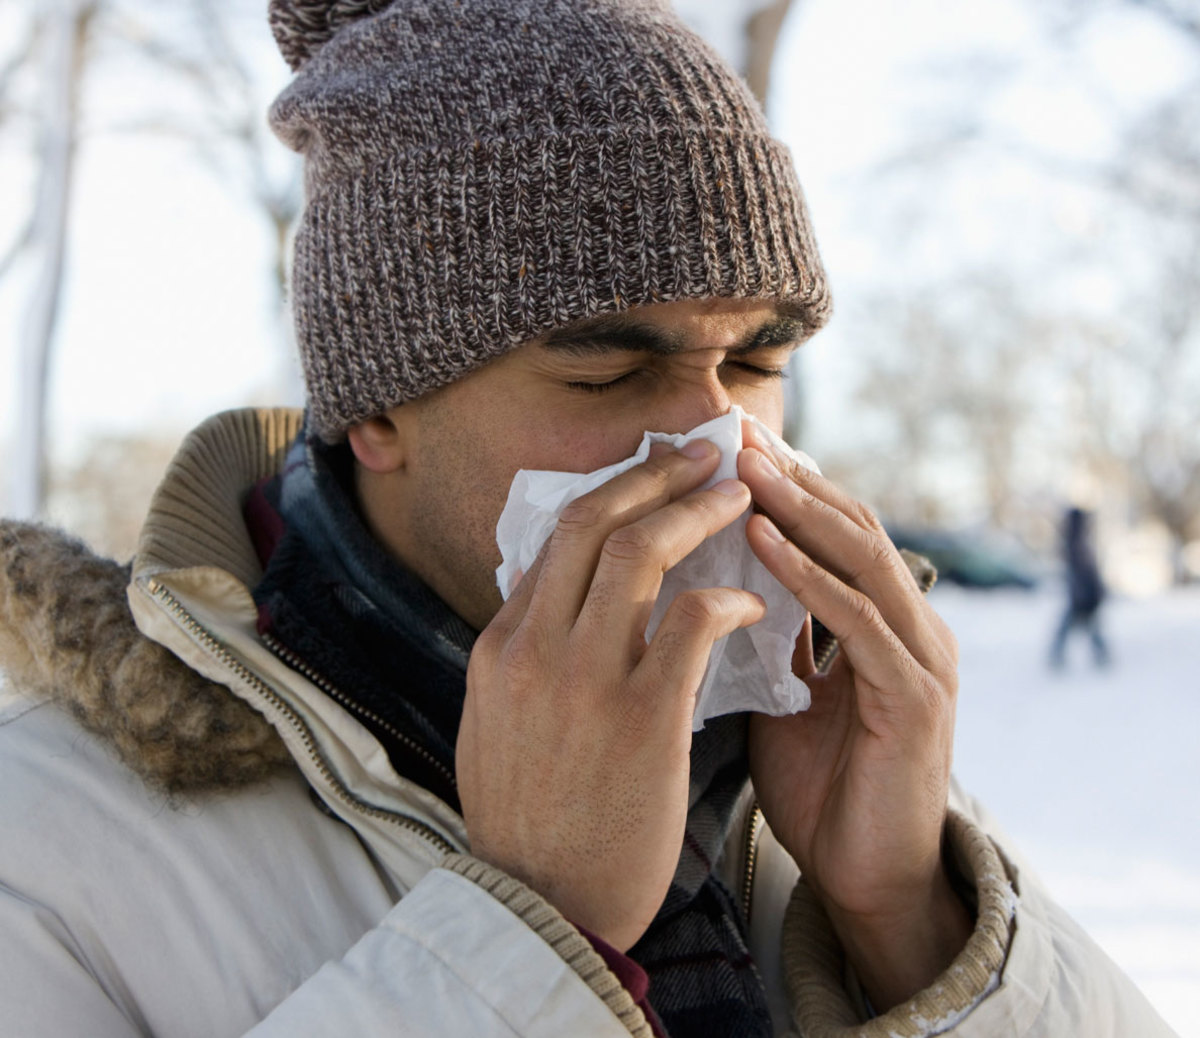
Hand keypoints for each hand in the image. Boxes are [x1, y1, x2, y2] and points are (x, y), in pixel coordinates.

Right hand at [457, 442, 763, 951]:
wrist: (540, 907)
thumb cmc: (527, 820)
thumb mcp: (495, 725)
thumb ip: (522, 658)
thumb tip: (550, 600)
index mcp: (499, 647)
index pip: (552, 542)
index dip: (610, 495)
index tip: (650, 475)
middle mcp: (534, 648)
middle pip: (592, 522)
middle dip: (652, 473)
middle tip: (701, 453)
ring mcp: (585, 679)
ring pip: (640, 552)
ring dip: (696, 510)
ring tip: (738, 494)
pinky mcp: (643, 718)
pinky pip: (695, 621)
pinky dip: (728, 595)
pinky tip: (751, 602)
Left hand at [737, 423, 970, 1008]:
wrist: (866, 880)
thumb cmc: (819, 785)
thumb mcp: (780, 691)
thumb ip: (763, 632)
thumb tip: (705, 575)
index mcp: (878, 620)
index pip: (829, 528)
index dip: (780, 482)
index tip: (722, 441)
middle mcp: (909, 624)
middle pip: (848, 523)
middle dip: (788, 473)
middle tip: (732, 429)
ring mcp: (921, 658)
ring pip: (861, 555)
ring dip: (798, 506)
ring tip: (744, 466)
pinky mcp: (917, 700)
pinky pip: (861, 622)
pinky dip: (810, 575)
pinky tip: (762, 540)